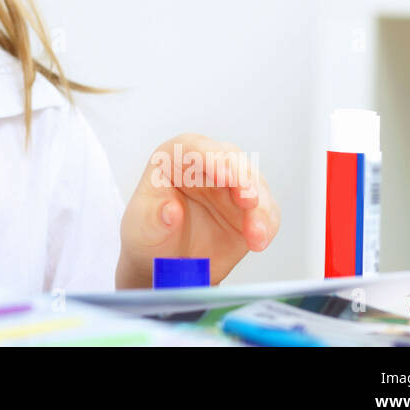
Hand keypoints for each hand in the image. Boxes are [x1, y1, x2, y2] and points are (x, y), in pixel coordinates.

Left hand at [118, 133, 279, 288]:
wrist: (166, 261)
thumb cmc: (150, 233)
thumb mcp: (143, 227)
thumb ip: (154, 218)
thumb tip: (171, 211)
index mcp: (174, 158)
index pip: (193, 148)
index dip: (211, 158)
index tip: (223, 176)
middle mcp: (207, 165)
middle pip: (231, 160)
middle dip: (243, 179)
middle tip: (249, 200)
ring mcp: (231, 186)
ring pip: (255, 184)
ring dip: (260, 207)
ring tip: (255, 233)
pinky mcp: (249, 210)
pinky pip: (266, 211)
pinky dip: (266, 225)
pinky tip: (259, 241)